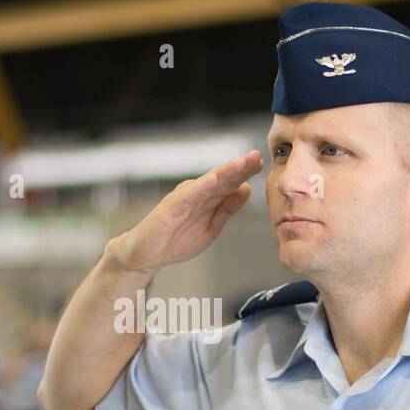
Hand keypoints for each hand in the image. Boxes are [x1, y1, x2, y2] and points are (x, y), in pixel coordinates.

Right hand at [106, 151, 262, 273]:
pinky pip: (187, 196)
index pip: (229, 183)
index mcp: (207, 198)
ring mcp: (183, 199)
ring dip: (225, 172)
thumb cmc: (176, 240)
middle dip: (239, 167)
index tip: (263, 163)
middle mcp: (196, 193)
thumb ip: (227, 208)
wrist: (146, 255)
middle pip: (221, 178)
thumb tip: (247, 189)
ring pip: (207, 183)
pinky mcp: (171, 208)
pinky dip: (201, 187)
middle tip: (257, 155)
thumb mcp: (212, 227)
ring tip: (242, 162)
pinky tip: (213, 179)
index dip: (245, 173)